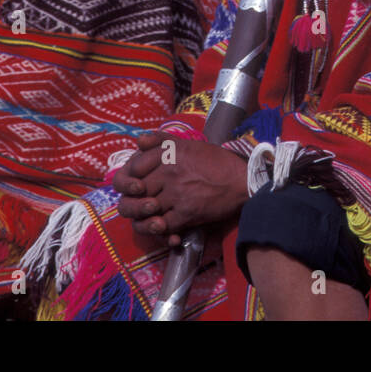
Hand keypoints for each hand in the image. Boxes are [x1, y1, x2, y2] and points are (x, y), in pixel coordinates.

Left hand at [113, 131, 247, 244]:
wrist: (243, 180)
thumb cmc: (217, 161)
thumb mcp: (190, 144)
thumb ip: (162, 140)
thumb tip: (139, 141)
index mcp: (168, 154)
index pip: (132, 169)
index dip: (128, 180)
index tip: (135, 186)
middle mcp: (169, 172)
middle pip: (134, 193)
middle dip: (132, 203)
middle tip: (139, 206)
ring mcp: (177, 193)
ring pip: (144, 212)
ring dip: (142, 219)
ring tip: (150, 219)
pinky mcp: (186, 212)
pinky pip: (162, 226)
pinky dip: (160, 231)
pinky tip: (165, 228)